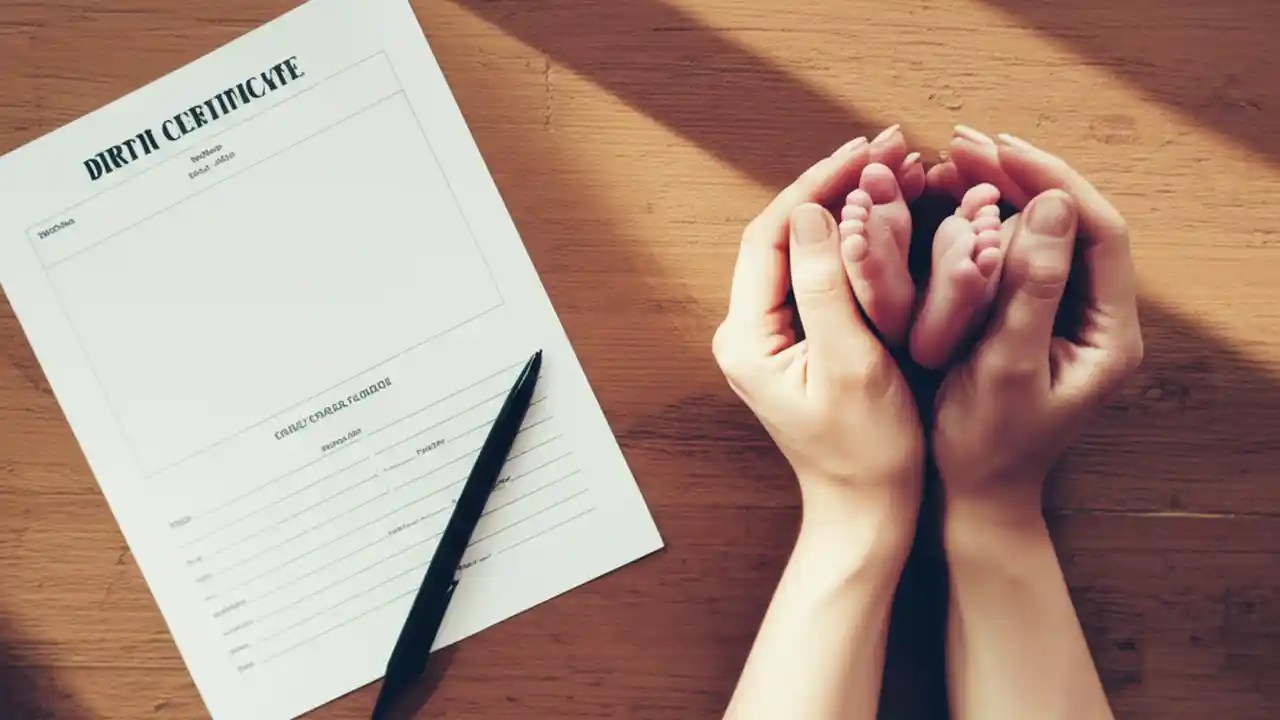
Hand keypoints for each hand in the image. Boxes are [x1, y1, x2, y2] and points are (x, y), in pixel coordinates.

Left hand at [713, 137, 923, 519]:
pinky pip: (825, 274)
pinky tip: (895, 211)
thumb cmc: (866, 455)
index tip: (863, 150)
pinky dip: (858, 239)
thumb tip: (808, 212)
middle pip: (786, 234)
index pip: (771, 235)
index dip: (816, 185)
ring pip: (807, 248)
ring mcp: (774, 334)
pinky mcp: (803, 340)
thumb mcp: (851, 367)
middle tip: (889, 144)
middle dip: (835, 184)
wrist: (868, 515)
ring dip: (848, 205)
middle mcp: (749, 329)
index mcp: (746, 336)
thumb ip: (826, 289)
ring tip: (898, 165)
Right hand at [928, 132, 1143, 516]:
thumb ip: (1031, 290)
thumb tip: (1050, 205)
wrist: (969, 495)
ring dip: (994, 192)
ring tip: (946, 162)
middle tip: (962, 143)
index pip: (1097, 230)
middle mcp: (1094, 314)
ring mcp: (1060, 313)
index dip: (1051, 181)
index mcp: (1108, 330)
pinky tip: (941, 199)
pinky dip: (976, 223)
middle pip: (1068, 222)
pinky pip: (1008, 255)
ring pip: (1036, 232)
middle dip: (1018, 177)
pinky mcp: (1025, 316)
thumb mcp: (1005, 369)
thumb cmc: (985, 446)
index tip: (1000, 150)